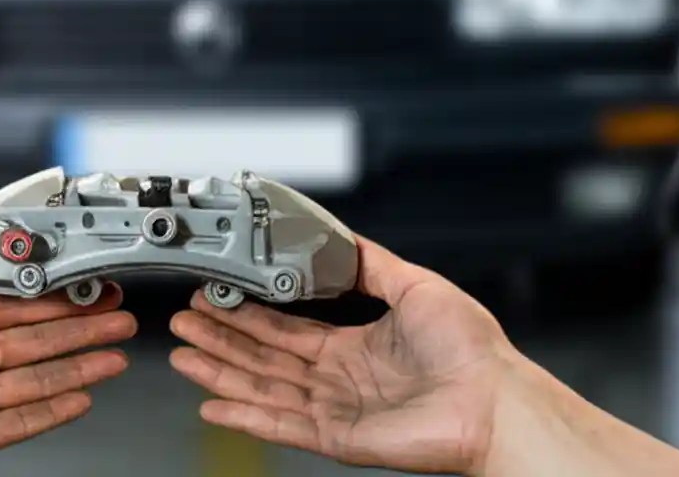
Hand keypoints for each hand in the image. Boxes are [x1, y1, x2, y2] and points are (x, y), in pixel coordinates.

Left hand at [0, 213, 137, 472]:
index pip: (23, 306)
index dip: (60, 298)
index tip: (89, 286)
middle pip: (42, 340)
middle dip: (84, 329)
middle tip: (120, 318)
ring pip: (43, 378)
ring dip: (83, 366)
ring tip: (117, 356)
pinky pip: (27, 420)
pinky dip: (58, 410)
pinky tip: (85, 396)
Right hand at [169, 236, 517, 474]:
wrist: (496, 397)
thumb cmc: (472, 350)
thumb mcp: (415, 284)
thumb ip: (371, 264)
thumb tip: (341, 239)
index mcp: (357, 346)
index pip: (288, 330)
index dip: (249, 315)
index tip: (218, 297)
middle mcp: (342, 379)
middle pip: (265, 358)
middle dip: (221, 340)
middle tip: (184, 322)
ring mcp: (337, 411)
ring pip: (264, 388)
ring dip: (220, 372)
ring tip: (183, 355)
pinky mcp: (338, 439)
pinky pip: (282, 425)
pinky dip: (245, 415)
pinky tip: (212, 404)